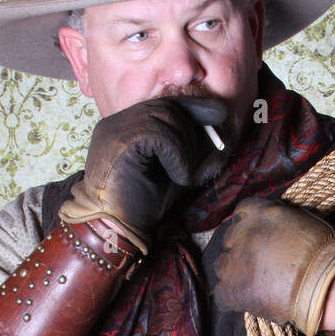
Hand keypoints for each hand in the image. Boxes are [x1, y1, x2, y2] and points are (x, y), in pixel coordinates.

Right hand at [59, 96, 228, 252]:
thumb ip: (187, 149)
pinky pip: (161, 135)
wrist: (116, 230)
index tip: (218, 114)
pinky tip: (178, 177)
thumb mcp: (172, 170)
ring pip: (166, 117)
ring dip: (185, 148)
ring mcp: (115, 128)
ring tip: (183, 176)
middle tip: (201, 156)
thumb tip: (216, 129)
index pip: (161, 105)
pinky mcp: (120, 141)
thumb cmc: (142, 206)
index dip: (192, 107)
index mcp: (124, 127)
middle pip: (166, 107)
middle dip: (192, 128)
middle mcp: (116, 122)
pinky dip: (178, 157)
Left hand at [208, 197, 334, 335]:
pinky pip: (221, 295)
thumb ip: (284, 222)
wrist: (329, 288)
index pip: (242, 211)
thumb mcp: (307, 223)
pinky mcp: (232, 290)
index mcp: (263, 212)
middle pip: (230, 239)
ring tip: (256, 285)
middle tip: (260, 265)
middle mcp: (244, 232)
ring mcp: (235, 262)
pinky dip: (233, 299)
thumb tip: (278, 230)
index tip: (257, 238)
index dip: (249, 227)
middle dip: (242, 250)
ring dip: (234, 274)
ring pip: (222, 266)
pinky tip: (250, 302)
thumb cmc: (329, 256)